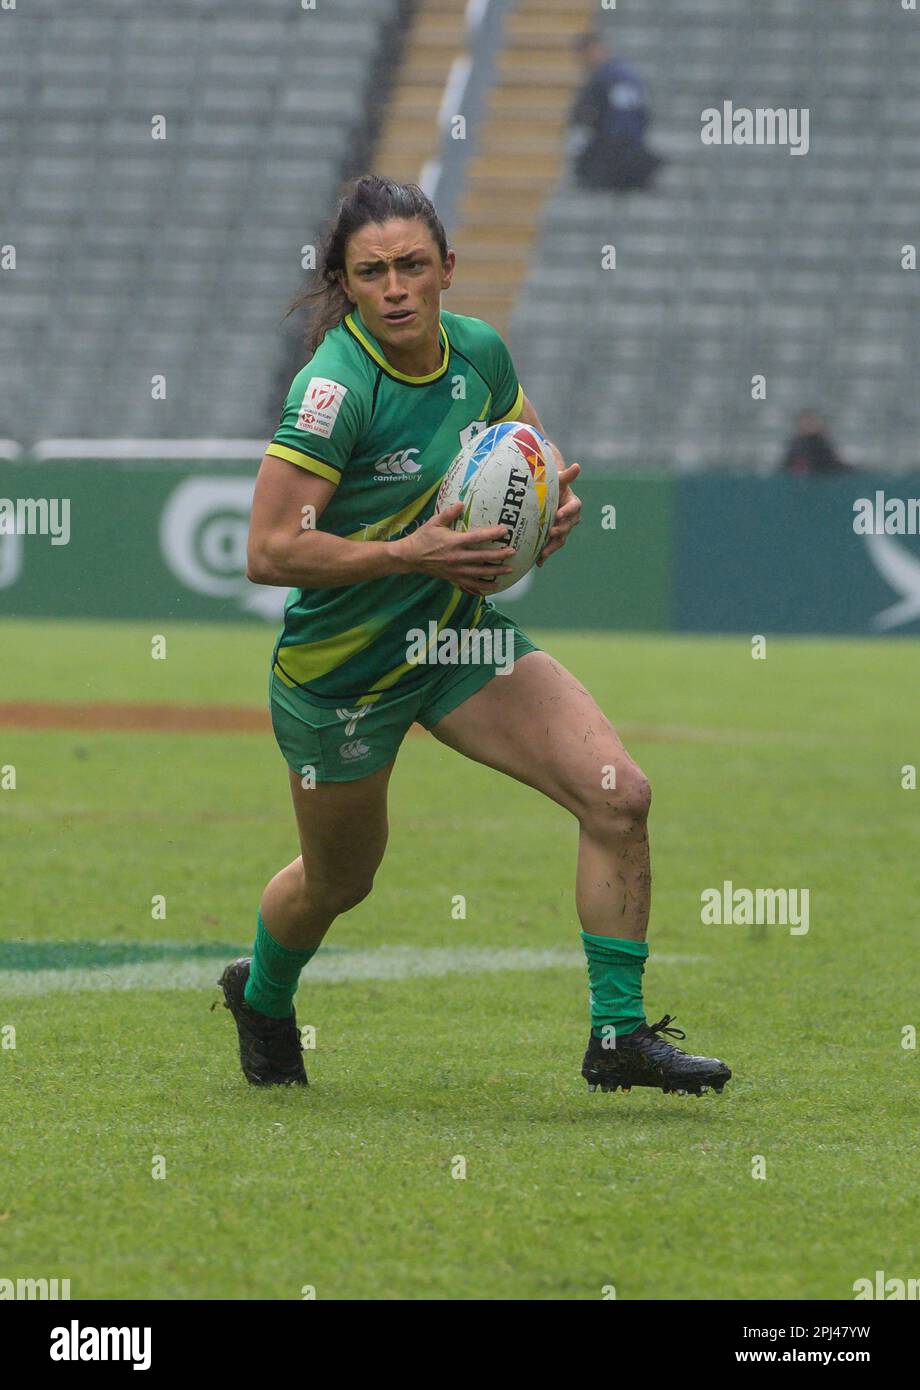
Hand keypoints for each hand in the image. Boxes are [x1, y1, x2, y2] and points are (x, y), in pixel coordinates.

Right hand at [393, 502, 515, 594]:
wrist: (410, 557)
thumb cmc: (423, 538)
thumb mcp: (434, 522)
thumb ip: (448, 513)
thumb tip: (461, 502)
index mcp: (453, 542)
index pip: (477, 538)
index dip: (492, 534)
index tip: (504, 530)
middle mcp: (457, 557)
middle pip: (482, 557)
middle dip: (499, 555)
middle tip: (512, 551)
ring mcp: (456, 570)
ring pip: (479, 573)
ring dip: (495, 571)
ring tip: (509, 569)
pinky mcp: (453, 578)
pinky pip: (470, 584)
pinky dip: (483, 587)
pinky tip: (494, 586)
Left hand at [537, 448, 580, 565]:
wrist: (546, 494)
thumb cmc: (553, 484)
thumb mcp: (558, 479)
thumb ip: (567, 476)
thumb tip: (577, 466)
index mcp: (573, 503)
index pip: (574, 507)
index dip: (567, 511)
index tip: (559, 514)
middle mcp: (570, 518)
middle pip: (568, 526)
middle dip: (560, 530)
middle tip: (551, 532)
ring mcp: (562, 528)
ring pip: (560, 539)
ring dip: (552, 547)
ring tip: (544, 553)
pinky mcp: (553, 537)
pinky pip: (550, 547)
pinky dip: (545, 555)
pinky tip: (539, 563)